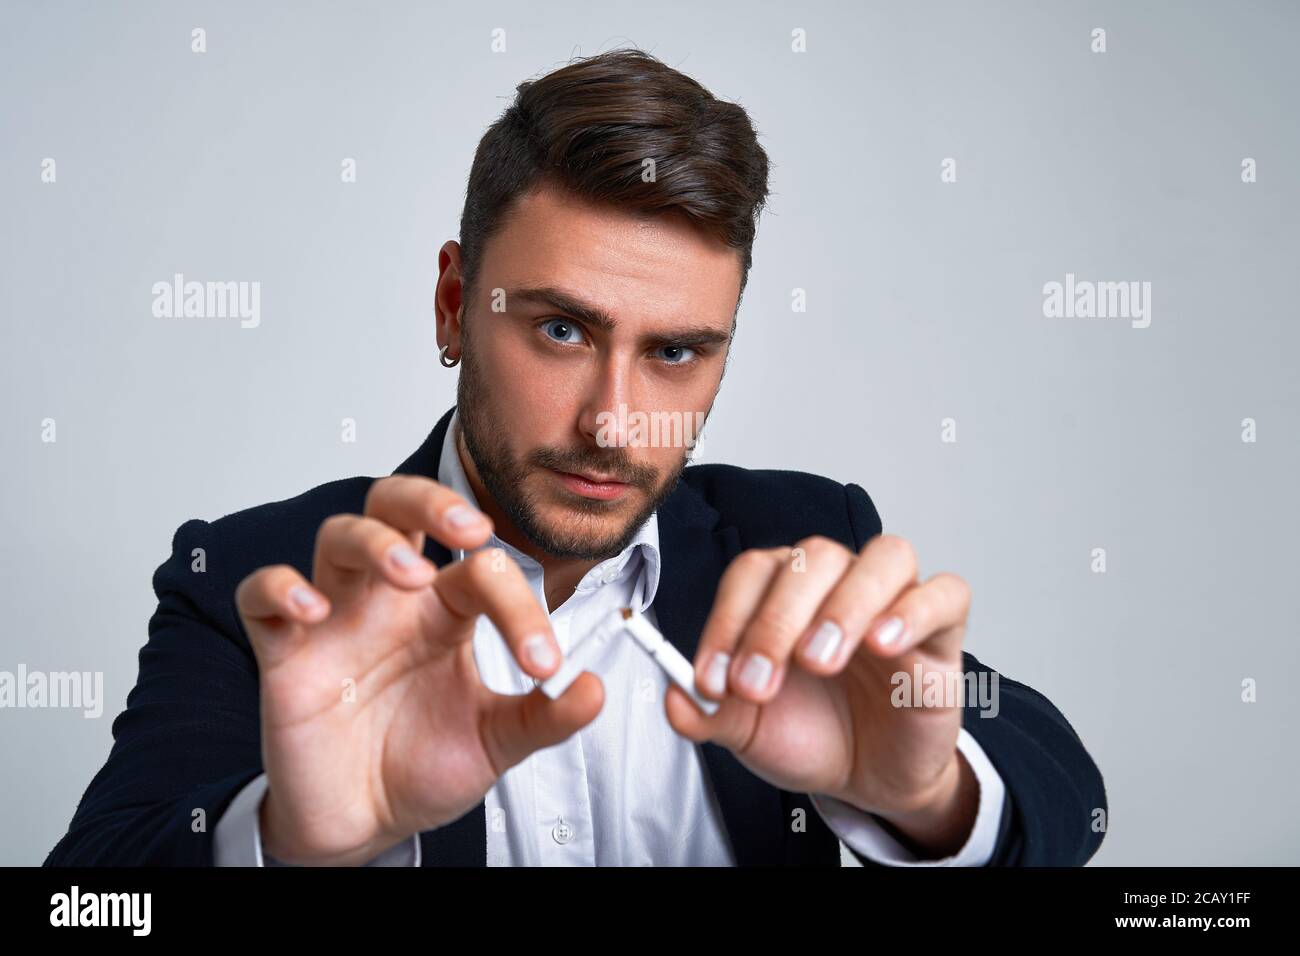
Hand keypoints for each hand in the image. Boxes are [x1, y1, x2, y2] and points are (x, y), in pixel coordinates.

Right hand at [234, 475, 603, 864]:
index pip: (483, 570)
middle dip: (432, 501)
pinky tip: (311, 608)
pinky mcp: (284, 651)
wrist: (363, 823)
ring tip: (409, 573)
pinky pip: (261, 594)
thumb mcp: (494, 744)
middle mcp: (390, 601)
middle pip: (399, 507)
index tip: (543, 665)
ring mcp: (336, 618)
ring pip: (339, 535)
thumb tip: (593, 688)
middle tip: (470, 529)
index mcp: (445, 612)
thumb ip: (545, 717)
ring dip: (375, 541)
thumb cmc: (421, 767)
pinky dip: (279, 587)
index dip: (520, 607)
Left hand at [666, 534, 978, 856]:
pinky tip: (883, 645)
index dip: (727, 620)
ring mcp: (894, 602)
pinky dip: (914, 610)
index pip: (752, 574)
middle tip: (759, 683)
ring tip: (821, 659)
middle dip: (776, 621)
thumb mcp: (747, 731)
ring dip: (846, 603)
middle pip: (812, 557)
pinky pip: (945, 593)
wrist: (868, 780)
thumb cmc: (810, 735)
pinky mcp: (942, 632)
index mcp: (783, 594)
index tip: (712, 681)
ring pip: (885, 557)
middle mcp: (838, 584)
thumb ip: (708, 714)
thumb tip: (675, 699)